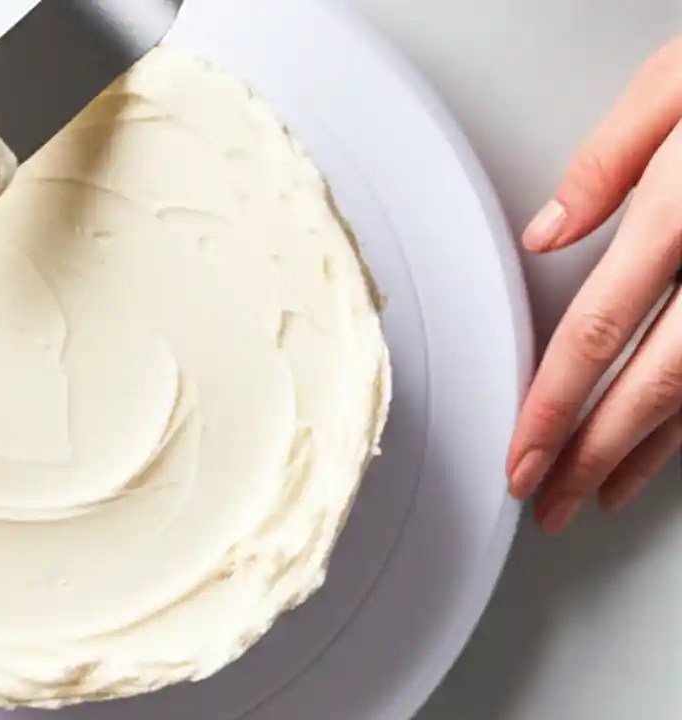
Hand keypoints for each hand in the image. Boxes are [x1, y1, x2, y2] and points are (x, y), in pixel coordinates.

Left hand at [508, 37, 681, 532]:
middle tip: (546, 504)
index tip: (520, 456)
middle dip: (590, 455)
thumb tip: (545, 233)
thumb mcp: (676, 82)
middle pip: (649, 387)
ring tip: (592, 496)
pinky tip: (659, 454)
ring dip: (639, 455)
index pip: (597, 331)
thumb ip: (606, 160)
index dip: (554, 404)